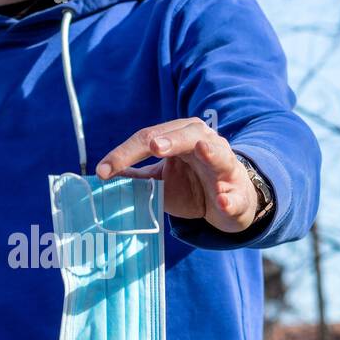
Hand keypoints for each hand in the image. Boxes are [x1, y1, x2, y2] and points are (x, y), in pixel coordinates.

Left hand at [96, 117, 259, 232]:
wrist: (228, 204)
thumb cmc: (192, 185)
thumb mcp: (160, 179)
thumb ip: (135, 176)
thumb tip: (103, 174)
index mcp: (180, 137)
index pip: (149, 139)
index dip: (124, 154)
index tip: (102, 171)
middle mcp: (204, 142)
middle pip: (184, 136)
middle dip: (169, 139)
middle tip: (153, 146)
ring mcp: (224, 165)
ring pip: (218, 154)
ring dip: (209, 151)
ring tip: (200, 148)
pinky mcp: (237, 191)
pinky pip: (233, 195)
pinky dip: (229, 198)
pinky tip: (223, 200)